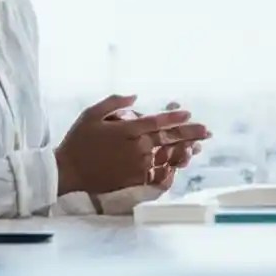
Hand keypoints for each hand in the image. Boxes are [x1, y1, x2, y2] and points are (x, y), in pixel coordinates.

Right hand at [56, 95, 210, 194]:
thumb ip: (115, 102)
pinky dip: (169, 169)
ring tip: (197, 147)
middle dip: (190, 134)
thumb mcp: (91, 114)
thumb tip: (136, 96)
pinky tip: (179, 166)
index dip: (174, 118)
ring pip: (166, 156)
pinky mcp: (134, 179)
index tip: (188, 113)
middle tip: (207, 131)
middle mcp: (136, 147)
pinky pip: (157, 174)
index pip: (157, 122)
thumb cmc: (78, 141)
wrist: (68, 172)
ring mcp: (137, 165)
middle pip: (168, 139)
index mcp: (127, 130)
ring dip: (184, 151)